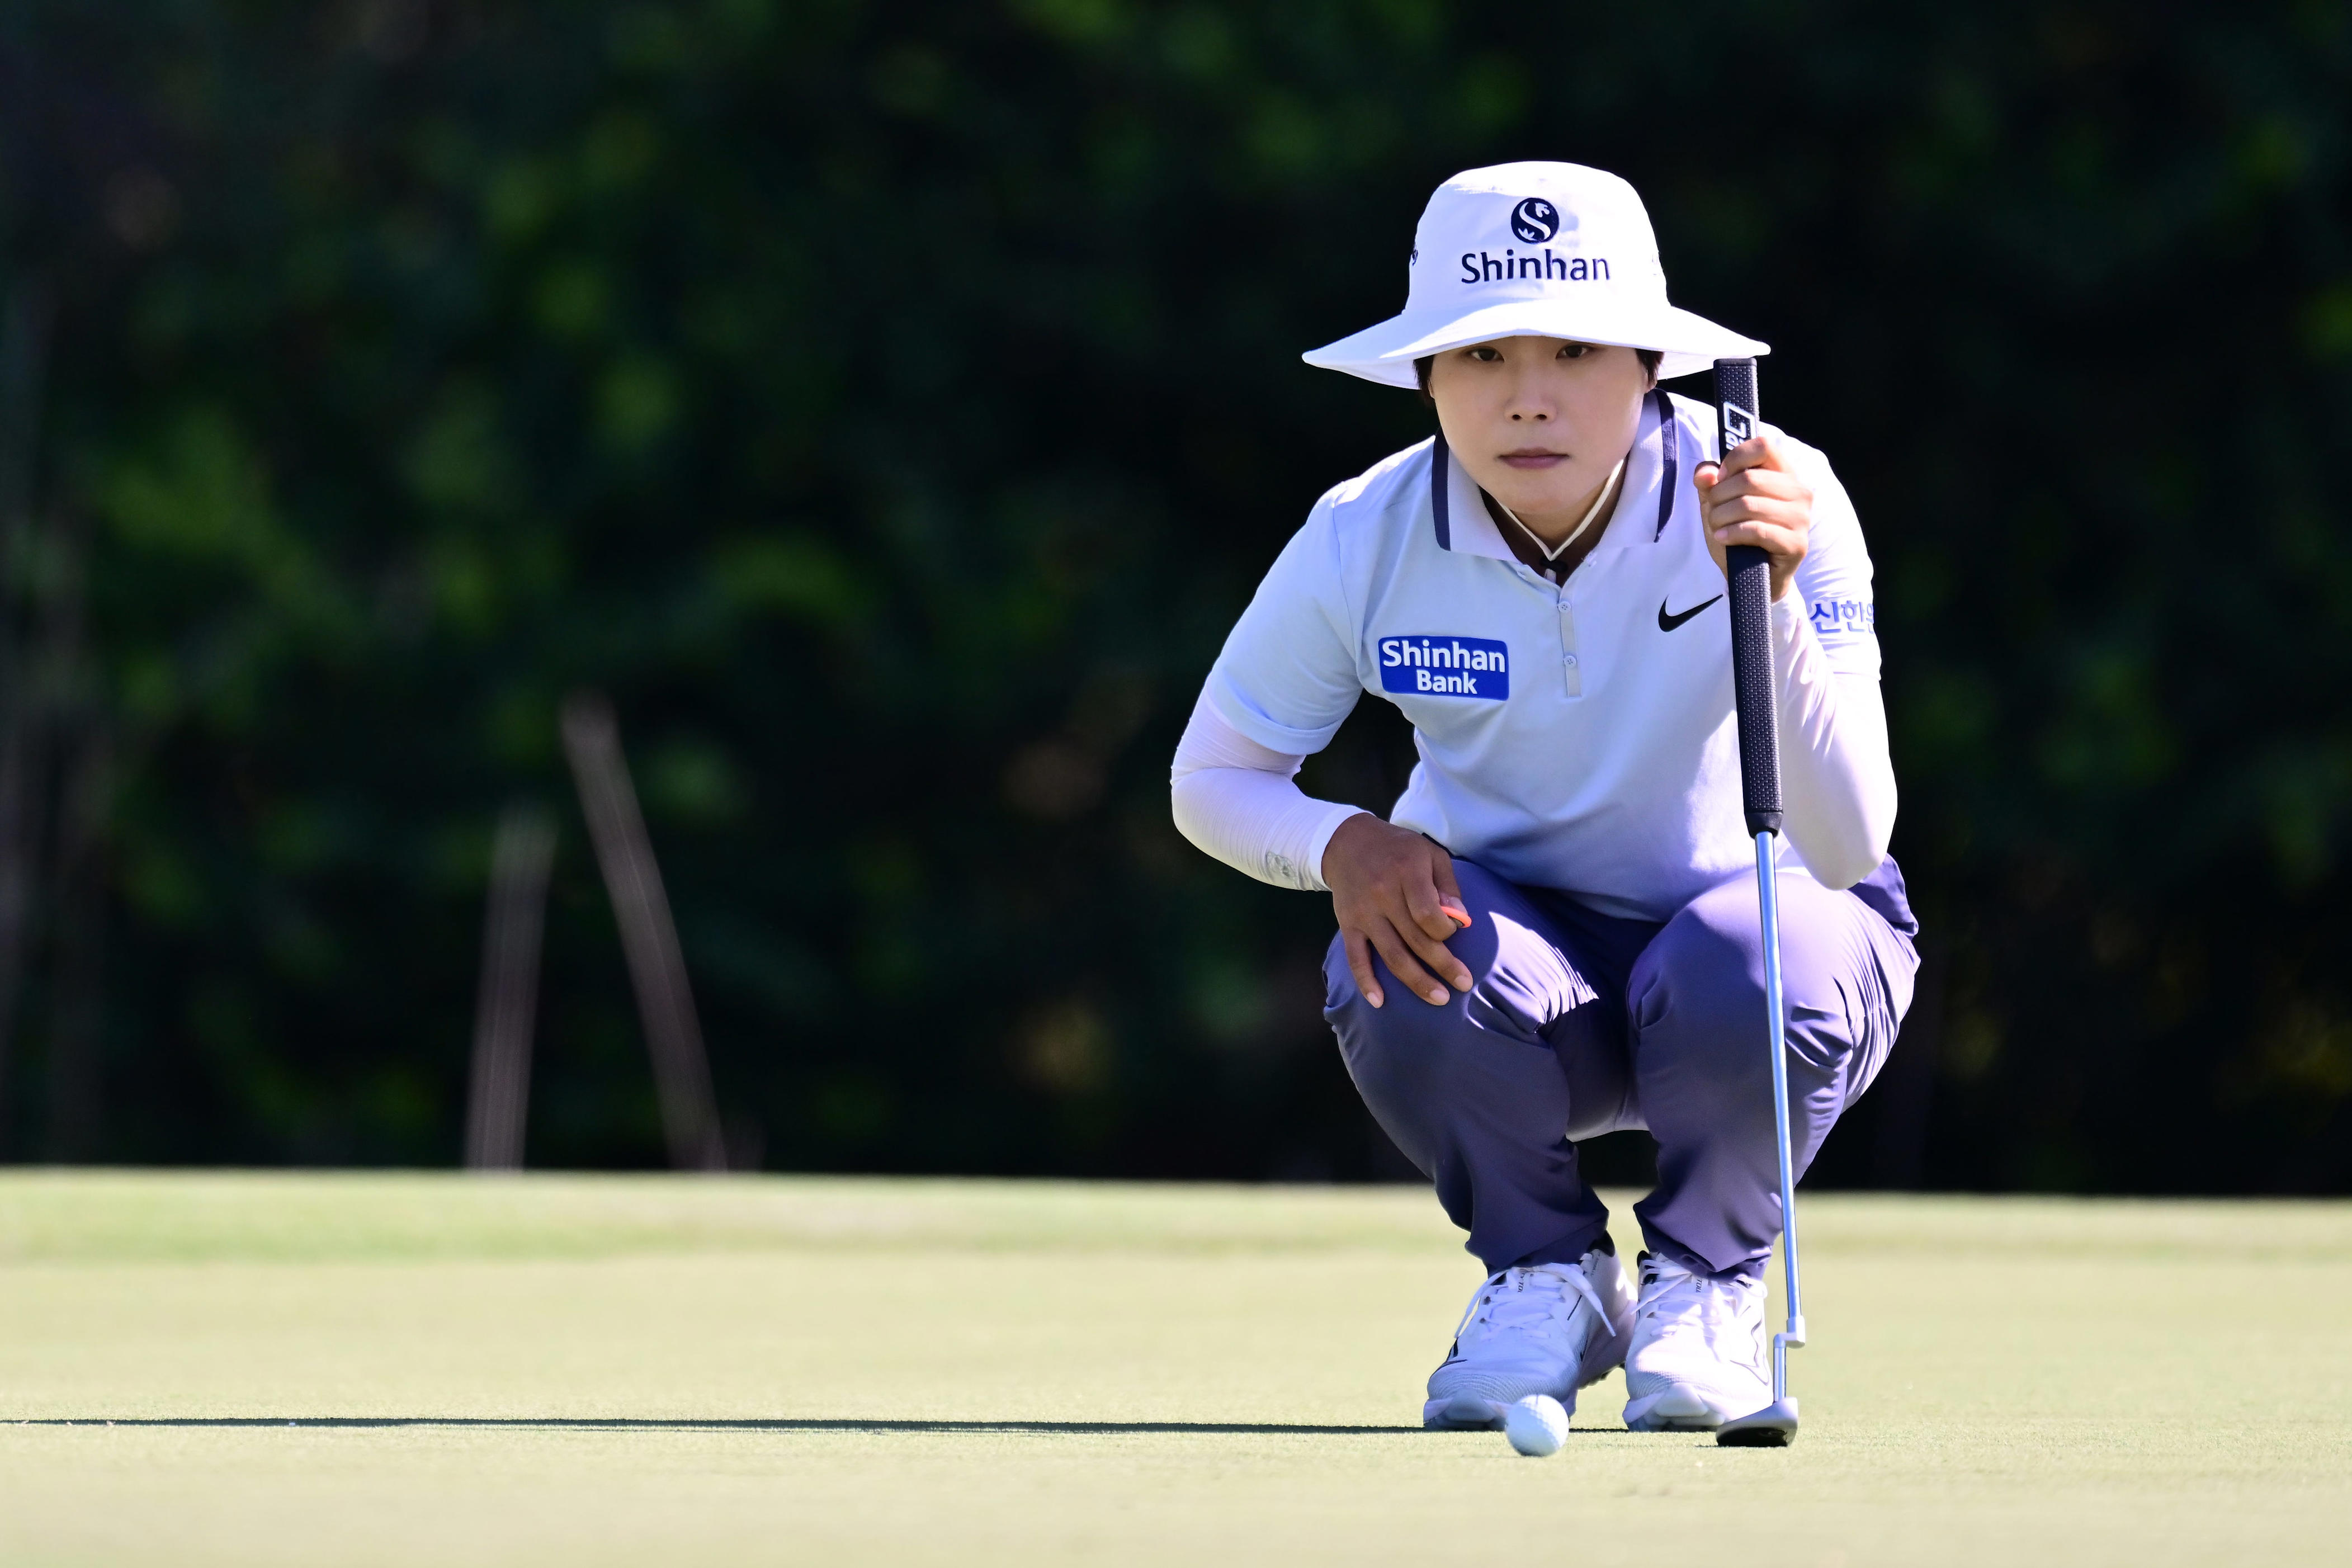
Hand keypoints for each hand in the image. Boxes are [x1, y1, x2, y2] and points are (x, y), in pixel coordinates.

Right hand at [1321, 813, 1472, 1007]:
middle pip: (1416, 940)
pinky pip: (1355, 957)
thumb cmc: (1398, 849)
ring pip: (1392, 955)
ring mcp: (1364, 913)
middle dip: (1443, 966)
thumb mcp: (1430, 853)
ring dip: (1417, 981)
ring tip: (1439, 999)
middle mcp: (1383, 895)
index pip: (1429, 915)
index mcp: (1407, 872)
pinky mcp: (1348, 925)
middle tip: (1464, 984)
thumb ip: (1447, 885)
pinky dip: (1366, 981)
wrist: (1347, 842)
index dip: (1446, 931)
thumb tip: (1461, 919)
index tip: (1453, 933)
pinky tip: (1379, 1002)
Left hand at [1694, 434, 1811, 601]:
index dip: (1735, 459)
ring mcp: (1801, 518)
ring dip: (1722, 517)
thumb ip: (1709, 482)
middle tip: (1713, 511)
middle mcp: (1799, 491)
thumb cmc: (1739, 534)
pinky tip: (1723, 538)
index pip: (1763, 446)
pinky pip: (1756, 529)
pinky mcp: (1796, 543)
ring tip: (1717, 527)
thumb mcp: (1718, 503)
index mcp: (1784, 473)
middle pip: (1749, 478)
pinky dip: (1731, 533)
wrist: (1753, 577)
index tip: (1720, 479)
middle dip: (1720, 496)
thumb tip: (1705, 473)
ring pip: (1749, 504)